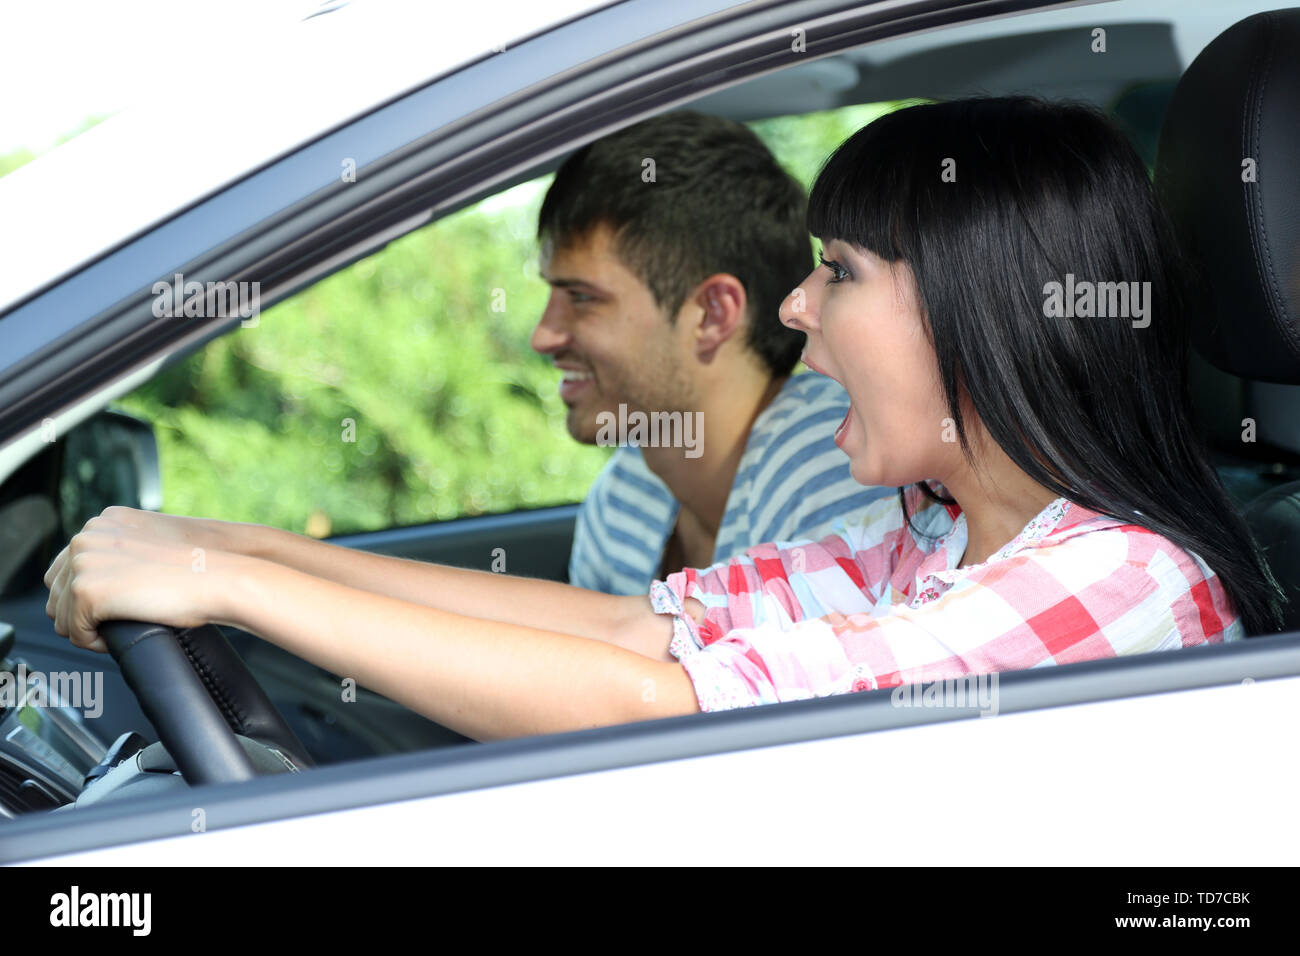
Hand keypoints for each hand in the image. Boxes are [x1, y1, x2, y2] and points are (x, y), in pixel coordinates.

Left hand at [44, 507, 233, 652]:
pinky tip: (116, 637)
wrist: (218, 577)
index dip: (83, 596)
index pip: (66, 566)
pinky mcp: (86, 591)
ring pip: (60, 614)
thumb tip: (107, 578)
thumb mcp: (153, 544)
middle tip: (111, 624)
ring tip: (116, 631)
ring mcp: (84, 562)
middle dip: (80, 614)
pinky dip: (93, 643)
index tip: (108, 609)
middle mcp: (87, 536)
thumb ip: (123, 550)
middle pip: (55, 591)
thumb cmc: (200, 567)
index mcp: (104, 521)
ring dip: (86, 629)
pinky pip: (74, 632)